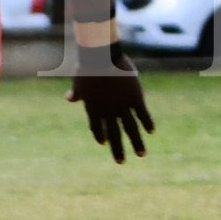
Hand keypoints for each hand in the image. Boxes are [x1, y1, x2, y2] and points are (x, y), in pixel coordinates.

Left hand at [67, 44, 154, 162]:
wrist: (100, 57)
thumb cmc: (87, 66)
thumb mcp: (79, 82)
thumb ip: (77, 93)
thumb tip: (68, 98)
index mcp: (93, 108)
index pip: (97, 128)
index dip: (101, 136)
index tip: (105, 143)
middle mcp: (108, 111)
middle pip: (114, 135)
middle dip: (118, 150)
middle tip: (121, 162)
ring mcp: (122, 106)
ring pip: (130, 129)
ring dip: (136, 143)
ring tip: (141, 154)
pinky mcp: (135, 98)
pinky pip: (142, 114)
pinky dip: (147, 123)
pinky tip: (151, 132)